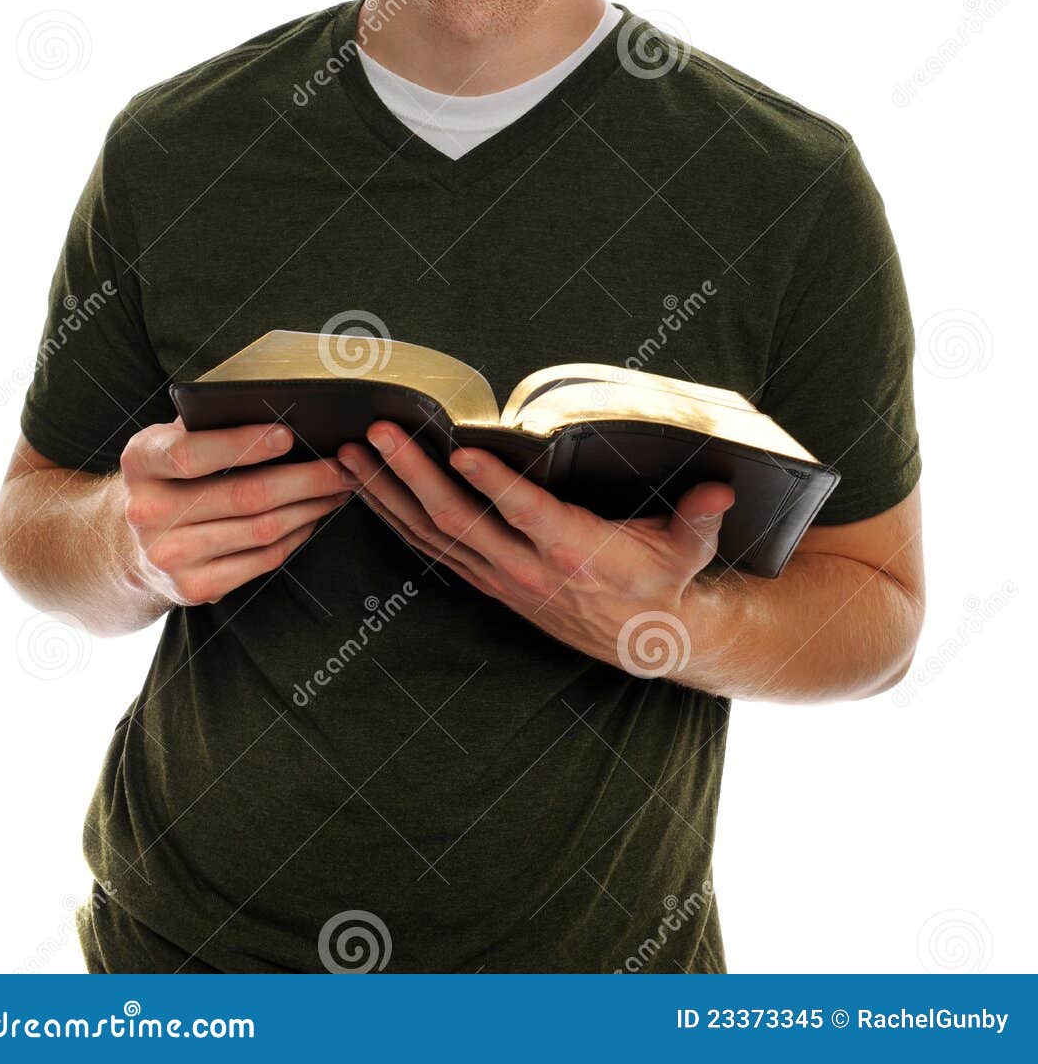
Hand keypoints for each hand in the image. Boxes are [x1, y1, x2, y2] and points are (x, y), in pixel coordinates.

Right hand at [120, 418, 351, 605]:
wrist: (132, 544)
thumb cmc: (172, 475)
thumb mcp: (173, 439)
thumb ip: (211, 424)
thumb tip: (283, 410)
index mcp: (141, 462)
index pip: (191, 453)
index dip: (243, 445)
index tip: (288, 435)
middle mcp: (148, 512)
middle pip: (243, 495)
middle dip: (305, 479)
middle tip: (342, 465)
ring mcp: (169, 556)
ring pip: (261, 530)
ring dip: (310, 507)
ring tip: (339, 488)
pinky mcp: (193, 588)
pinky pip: (262, 561)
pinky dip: (296, 536)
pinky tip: (312, 516)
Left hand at [336, 421, 734, 677]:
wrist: (642, 639)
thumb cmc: (665, 578)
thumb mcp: (691, 549)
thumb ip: (700, 518)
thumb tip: (720, 490)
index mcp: (576, 552)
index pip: (527, 515)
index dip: (494, 485)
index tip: (461, 450)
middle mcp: (526, 568)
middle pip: (458, 520)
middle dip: (412, 474)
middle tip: (379, 432)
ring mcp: (497, 577)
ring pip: (429, 534)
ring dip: (386, 492)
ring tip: (351, 451)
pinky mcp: (483, 578)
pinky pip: (425, 546)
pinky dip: (390, 514)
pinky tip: (363, 484)